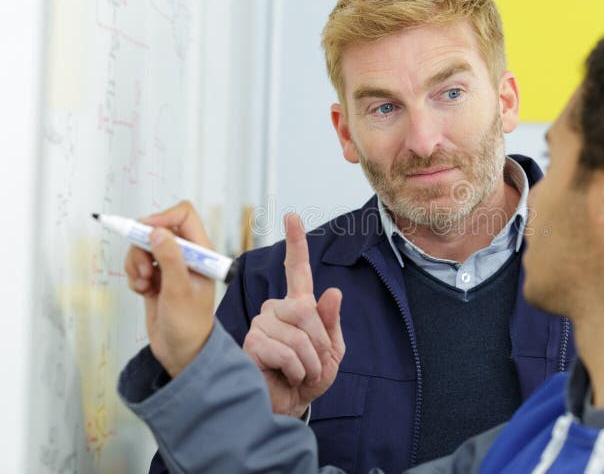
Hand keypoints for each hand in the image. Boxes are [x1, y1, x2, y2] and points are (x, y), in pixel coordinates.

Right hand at [124, 201, 215, 377]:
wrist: (181, 352)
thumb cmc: (189, 325)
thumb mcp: (179, 291)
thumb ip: (170, 259)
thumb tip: (157, 232)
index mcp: (201, 252)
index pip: (184, 215)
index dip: (162, 217)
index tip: (146, 232)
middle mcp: (186, 255)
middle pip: (156, 229)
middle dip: (143, 246)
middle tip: (145, 270)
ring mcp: (170, 267)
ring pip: (143, 247)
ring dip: (136, 263)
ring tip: (144, 284)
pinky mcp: (155, 278)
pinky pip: (137, 264)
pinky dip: (134, 275)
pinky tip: (143, 291)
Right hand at [242, 213, 344, 417]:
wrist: (289, 409)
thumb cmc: (308, 379)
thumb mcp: (331, 352)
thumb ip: (332, 324)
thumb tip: (332, 292)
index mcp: (297, 307)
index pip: (296, 270)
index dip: (295, 242)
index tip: (292, 216)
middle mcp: (275, 310)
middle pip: (305, 309)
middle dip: (320, 342)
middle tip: (317, 363)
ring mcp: (260, 325)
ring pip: (297, 333)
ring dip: (310, 361)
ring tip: (301, 373)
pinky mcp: (250, 344)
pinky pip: (285, 350)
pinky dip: (297, 369)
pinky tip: (289, 377)